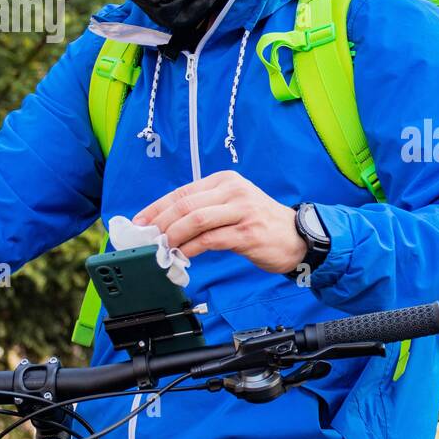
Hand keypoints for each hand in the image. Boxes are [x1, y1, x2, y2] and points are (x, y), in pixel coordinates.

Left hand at [132, 170, 305, 274]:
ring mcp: (241, 210)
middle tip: (147, 240)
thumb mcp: (234, 205)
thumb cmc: (261, 223)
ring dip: (173, 236)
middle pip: (185, 205)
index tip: (140, 223)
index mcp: (225, 181)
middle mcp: (233, 190)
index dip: (156, 208)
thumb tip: (168, 225)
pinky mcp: (247, 232)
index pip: (182, 192)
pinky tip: (183, 257)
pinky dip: (192, 249)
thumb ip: (206, 209)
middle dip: (161, 224)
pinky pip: (211, 240)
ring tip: (162, 249)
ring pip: (195, 220)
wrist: (298, 237)